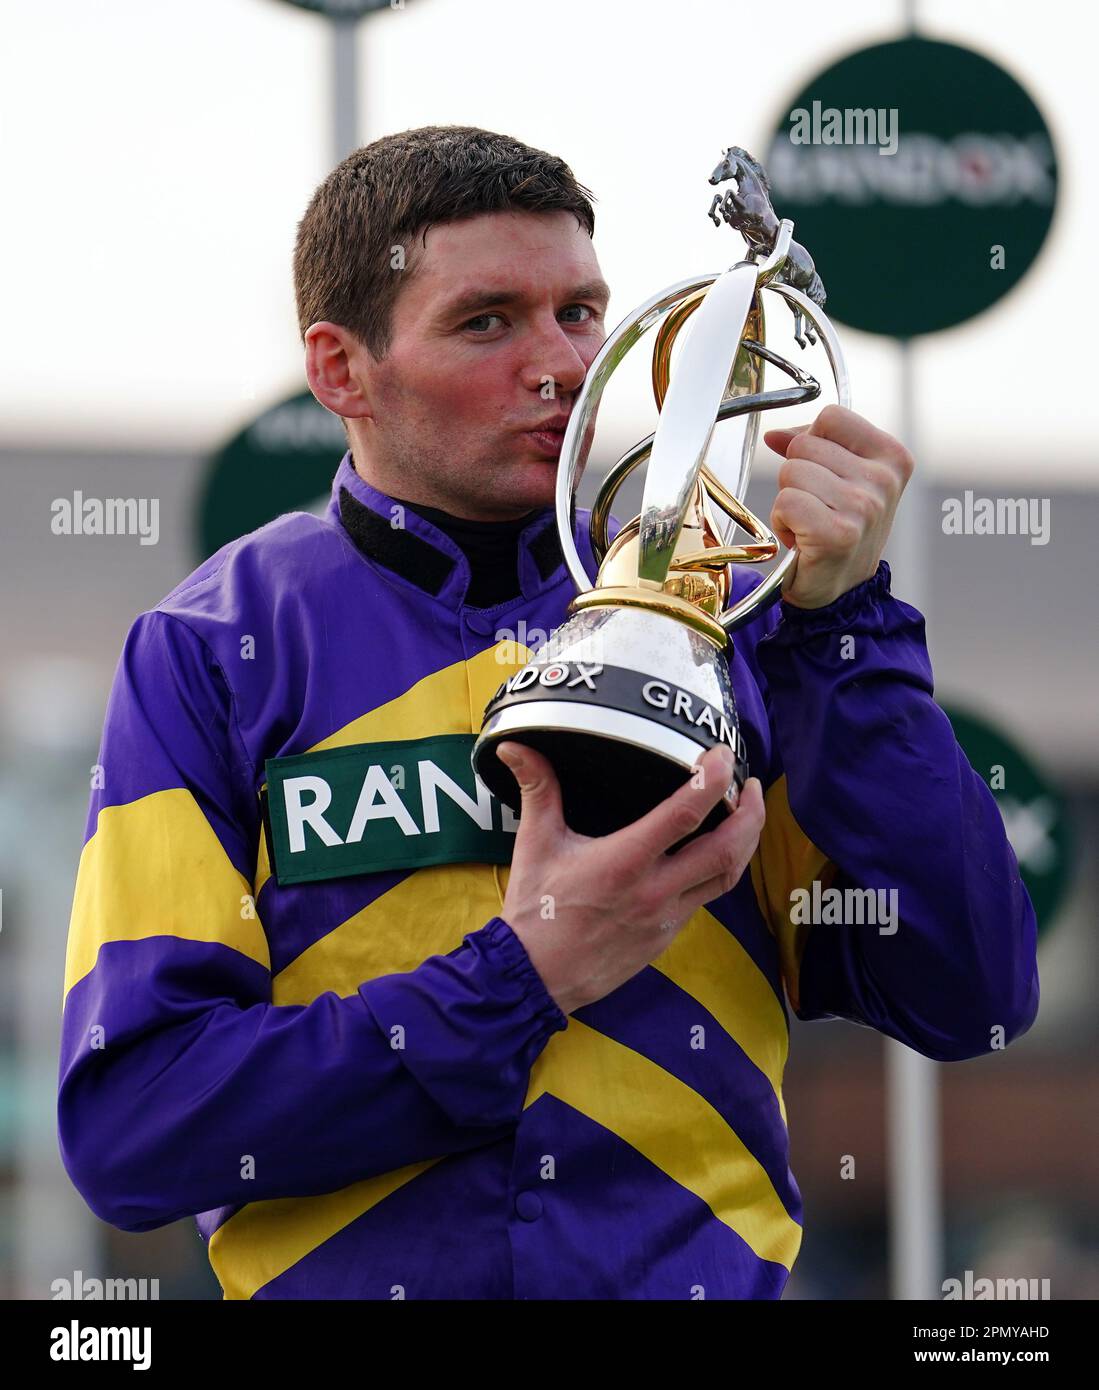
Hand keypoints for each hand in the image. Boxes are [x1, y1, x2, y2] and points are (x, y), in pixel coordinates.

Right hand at [497, 741, 764, 1014]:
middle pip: (726, 849)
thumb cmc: (535, 910)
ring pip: (726, 877)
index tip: (721, 756)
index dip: (712, 780)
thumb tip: (514, 748)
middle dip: (751, 813)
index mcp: (625, 861)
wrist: (536, 977)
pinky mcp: (668, 935)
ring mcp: (666, 916)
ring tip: (746, 815)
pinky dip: (719, 871)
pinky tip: (712, 853)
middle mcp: (655, 889)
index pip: (685, 814)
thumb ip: (537, 789)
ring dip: (744, 843)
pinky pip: (705, 899)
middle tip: (752, 784)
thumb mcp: (534, 844)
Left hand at [764, 403, 914, 609]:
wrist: (840, 594)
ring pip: (791, 472)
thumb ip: (813, 445)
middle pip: (805, 444)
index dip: (811, 441)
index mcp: (892, 458)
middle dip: (797, 475)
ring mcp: (863, 507)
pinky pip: (785, 502)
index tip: (821, 473)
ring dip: (789, 500)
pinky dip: (782, 521)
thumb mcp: (841, 478)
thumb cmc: (839, 532)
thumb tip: (775, 434)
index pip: (831, 417)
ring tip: (810, 523)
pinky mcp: (837, 533)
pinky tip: (801, 539)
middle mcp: (883, 480)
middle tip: (816, 507)